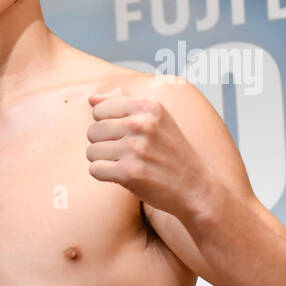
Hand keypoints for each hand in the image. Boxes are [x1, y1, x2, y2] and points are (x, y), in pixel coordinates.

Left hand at [86, 88, 206, 217]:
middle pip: (92, 131)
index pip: (98, 109)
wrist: (194, 186)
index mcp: (147, 106)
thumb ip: (123, 103)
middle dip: (104, 144)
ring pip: (91, 152)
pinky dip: (105, 175)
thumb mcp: (156, 118)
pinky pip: (95, 170)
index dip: (107, 125)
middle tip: (128, 153)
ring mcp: (135, 148)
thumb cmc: (170, 152)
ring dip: (105, 161)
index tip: (127, 135)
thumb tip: (92, 99)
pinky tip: (124, 175)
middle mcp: (141, 123)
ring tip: (128, 163)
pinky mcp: (129, 172)